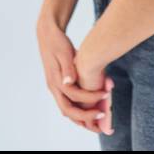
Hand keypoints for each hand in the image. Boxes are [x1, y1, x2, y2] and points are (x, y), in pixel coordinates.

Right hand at [36, 17, 112, 133]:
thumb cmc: (57, 42)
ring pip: (67, 109)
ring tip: (97, 118)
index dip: (89, 98)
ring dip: (81, 117)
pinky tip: (90, 108)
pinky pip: (68, 103)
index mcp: (55, 79)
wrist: (48, 35)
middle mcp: (54, 86)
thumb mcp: (64, 51)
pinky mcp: (58, 85)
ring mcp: (55, 87)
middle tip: (102, 116)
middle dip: (85, 116)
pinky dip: (78, 109)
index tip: (105, 95)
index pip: (73, 95)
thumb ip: (67, 68)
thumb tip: (69, 82)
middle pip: (67, 110)